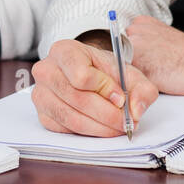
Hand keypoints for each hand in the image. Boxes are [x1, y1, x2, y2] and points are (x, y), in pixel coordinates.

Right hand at [30, 37, 158, 136]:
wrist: (90, 75)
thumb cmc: (106, 72)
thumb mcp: (129, 72)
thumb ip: (141, 89)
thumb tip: (136, 111)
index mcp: (64, 51)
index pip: (81, 75)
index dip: (105, 90)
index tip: (121, 98)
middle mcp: (46, 71)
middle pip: (77, 99)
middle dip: (107, 114)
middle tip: (126, 121)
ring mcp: (41, 94)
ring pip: (72, 118)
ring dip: (100, 127)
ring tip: (118, 126)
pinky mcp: (44, 115)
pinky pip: (67, 129)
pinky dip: (89, 133)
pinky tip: (103, 127)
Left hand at [125, 15, 183, 94]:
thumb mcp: (165, 38)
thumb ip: (146, 42)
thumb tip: (135, 54)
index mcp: (141, 22)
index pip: (123, 44)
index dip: (136, 57)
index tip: (150, 62)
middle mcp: (134, 31)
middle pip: (120, 56)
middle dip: (132, 65)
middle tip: (156, 69)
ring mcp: (134, 48)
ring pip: (124, 69)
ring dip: (135, 75)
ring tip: (159, 74)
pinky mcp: (139, 67)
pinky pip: (131, 81)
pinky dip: (140, 85)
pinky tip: (158, 81)